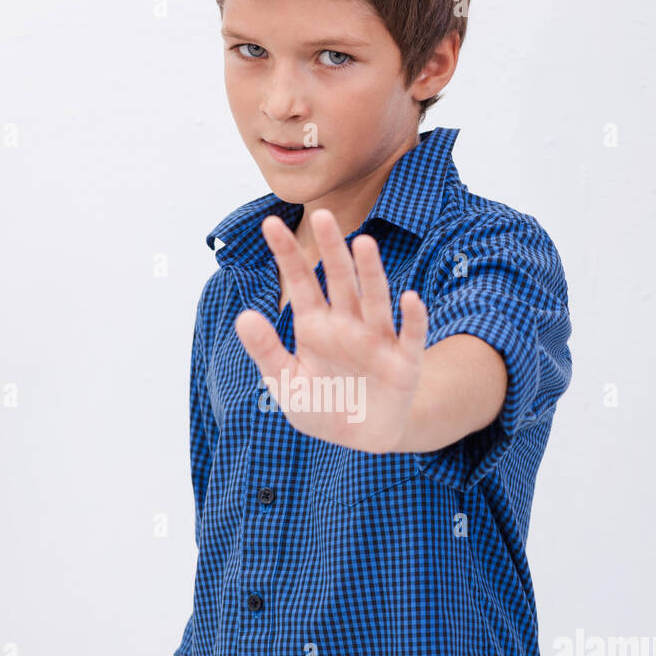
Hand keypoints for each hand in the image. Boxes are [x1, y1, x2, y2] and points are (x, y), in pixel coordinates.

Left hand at [233, 208, 427, 451]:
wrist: (359, 439)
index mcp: (315, 326)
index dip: (287, 254)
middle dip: (332, 249)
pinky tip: (409, 299)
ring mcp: (377, 339)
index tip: (269, 224)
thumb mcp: (286, 383)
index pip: (300, 282)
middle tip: (323, 215)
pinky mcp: (404, 361)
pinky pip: (410, 335)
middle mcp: (347, 323)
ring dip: (371, 272)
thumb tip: (243, 317)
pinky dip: (412, 318)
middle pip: (340, 279)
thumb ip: (266, 351)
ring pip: (375, 298)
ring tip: (363, 244)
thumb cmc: (321, 406)